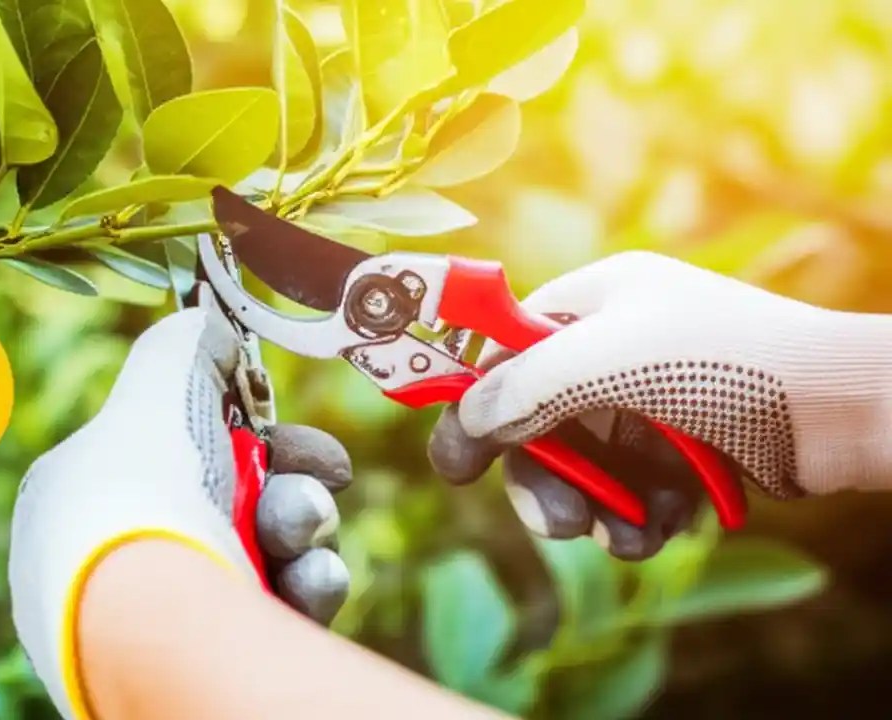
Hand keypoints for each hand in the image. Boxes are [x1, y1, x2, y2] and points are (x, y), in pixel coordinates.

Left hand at [8, 305, 351, 718]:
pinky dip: (298, 590)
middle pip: (223, 502)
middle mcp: (104, 561)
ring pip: (253, 556)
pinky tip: (312, 581)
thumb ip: (181, 348)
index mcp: (75, 494)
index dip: (242, 430)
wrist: (149, 630)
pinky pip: (262, 613)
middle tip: (325, 480)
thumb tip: (204, 324)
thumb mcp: (158, 392)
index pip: (168, 447)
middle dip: (286, 486)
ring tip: (305, 537)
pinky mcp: (190, 668)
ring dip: (298, 531)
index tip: (290, 432)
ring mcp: (146, 622)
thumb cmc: (144, 501)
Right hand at [428, 251, 891, 558]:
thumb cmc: (728, 363)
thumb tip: (462, 424)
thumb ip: (523, 386)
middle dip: (543, 477)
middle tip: (555, 522)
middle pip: (536, 419)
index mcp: (595, 302)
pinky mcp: (683, 449)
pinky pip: (629, 490)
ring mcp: (650, 400)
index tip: (454, 464)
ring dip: (594, 509)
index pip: (504, 347)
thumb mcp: (608, 362)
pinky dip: (639, 517)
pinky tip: (665, 529)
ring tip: (623, 536)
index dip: (473, 402)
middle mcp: (616, 348)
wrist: (848, 409)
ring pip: (583, 467)